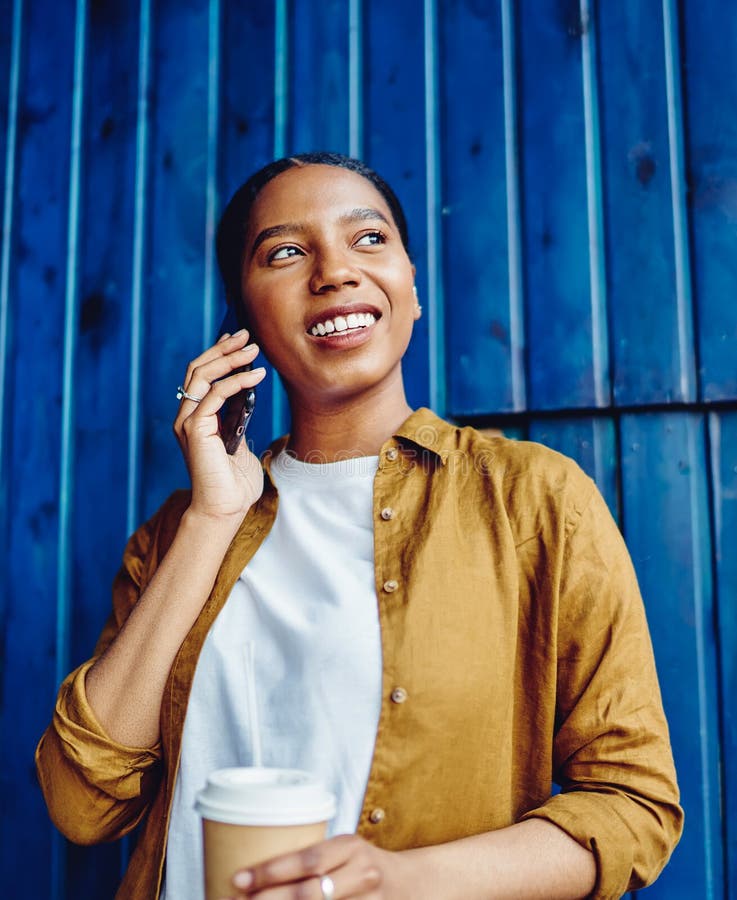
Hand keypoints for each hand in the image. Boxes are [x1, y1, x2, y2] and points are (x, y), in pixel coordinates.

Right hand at [174, 329, 266, 519]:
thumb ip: (238, 419)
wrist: (226, 508)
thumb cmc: (235, 481)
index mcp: (196, 418)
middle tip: (248, 336)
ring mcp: (189, 422)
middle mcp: (187, 416)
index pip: (200, 376)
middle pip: (198, 369)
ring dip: (229, 359)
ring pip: (202, 376)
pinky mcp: (196, 431)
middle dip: (223, 348)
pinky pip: (214, 396)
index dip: (217, 353)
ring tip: (254, 350)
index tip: (237, 340)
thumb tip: (248, 394)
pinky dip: (236, 382)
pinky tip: (256, 375)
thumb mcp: (240, 441)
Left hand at [225, 834, 412, 899]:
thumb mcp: (343, 850)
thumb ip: (313, 858)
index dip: (271, 871)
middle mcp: (362, 874)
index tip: (238, 878)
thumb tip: (256, 870)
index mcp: (351, 847)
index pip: (308, 860)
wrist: (410, 885)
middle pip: (309, 894)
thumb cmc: (362, 864)